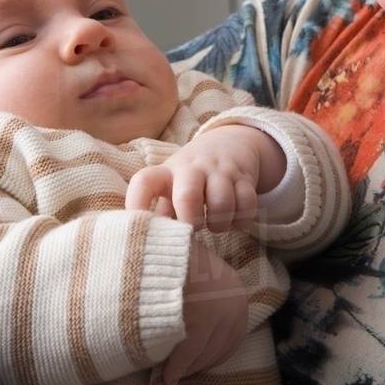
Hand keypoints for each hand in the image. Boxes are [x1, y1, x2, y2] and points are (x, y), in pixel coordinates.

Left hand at [125, 126, 284, 233]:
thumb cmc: (191, 176)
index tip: (138, 224)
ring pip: (222, 203)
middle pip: (187, 196)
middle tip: (194, 228)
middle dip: (191, 220)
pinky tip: (235, 220)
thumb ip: (161, 210)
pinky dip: (242, 219)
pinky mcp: (244, 176)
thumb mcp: (171, 185)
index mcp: (167, 172)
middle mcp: (192, 168)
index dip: (137, 204)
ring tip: (215, 224)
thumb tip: (149, 240)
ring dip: (220, 223)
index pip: (144, 182)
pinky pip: (247, 203)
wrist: (229, 144)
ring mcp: (219, 170)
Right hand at [163, 235, 247, 384]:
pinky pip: (187, 353)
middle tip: (183, 373)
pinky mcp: (200, 320)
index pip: (232, 337)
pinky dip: (176, 368)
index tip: (199, 364)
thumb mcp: (202, 274)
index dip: (215, 354)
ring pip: (203, 354)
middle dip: (200, 363)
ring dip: (188, 368)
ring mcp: (219, 313)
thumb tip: (206, 325)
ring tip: (173, 375)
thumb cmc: (177, 260)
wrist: (162, 249)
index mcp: (237, 294)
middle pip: (218, 347)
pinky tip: (168, 378)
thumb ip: (209, 296)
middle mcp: (234, 305)